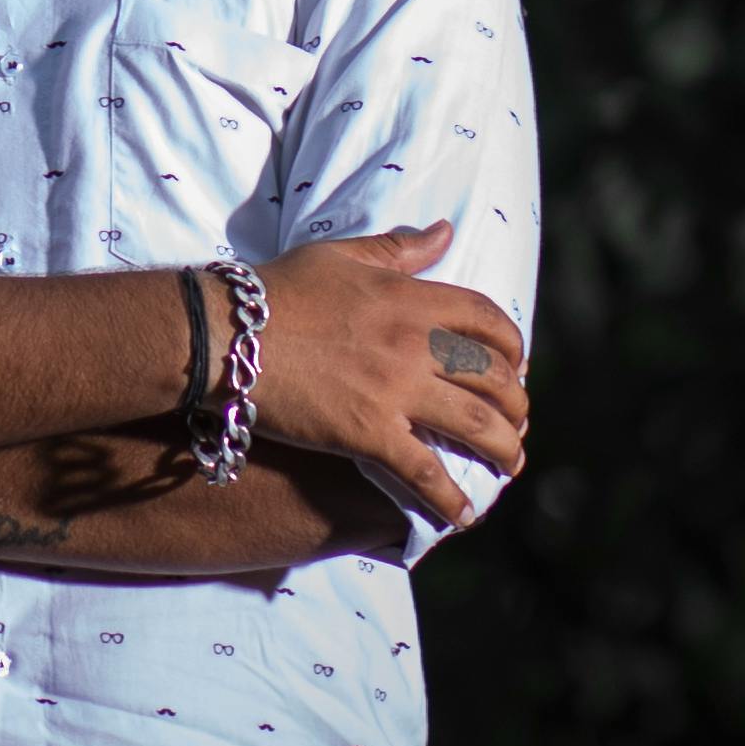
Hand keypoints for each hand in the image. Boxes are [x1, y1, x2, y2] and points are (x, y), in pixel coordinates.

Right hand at [244, 224, 530, 525]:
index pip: (486, 318)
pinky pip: (425, 472)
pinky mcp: (369, 433)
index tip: (517, 363)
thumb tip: (446, 230)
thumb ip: (399, 248)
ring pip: (474, 424)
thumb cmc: (278, 290)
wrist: (227, 334)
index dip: (512, 344)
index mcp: (410, 296)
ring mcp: (394, 390)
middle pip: (492, 375)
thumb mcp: (342, 256)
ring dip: (503, 449)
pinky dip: (450, 498)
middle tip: (517, 421)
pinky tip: (463, 515)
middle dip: (516, 402)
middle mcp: (414, 342)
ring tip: (509, 465)